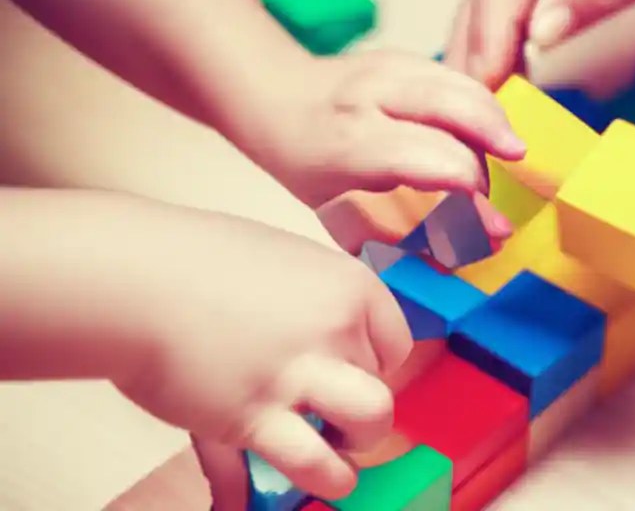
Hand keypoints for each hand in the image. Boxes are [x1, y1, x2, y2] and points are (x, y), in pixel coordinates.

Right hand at [105, 207, 412, 504]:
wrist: (133, 277)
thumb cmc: (195, 259)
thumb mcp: (278, 259)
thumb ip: (309, 299)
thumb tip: (320, 329)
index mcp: (348, 284)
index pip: (396, 344)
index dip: (375, 366)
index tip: (348, 373)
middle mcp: (336, 328)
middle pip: (383, 387)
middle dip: (364, 410)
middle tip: (335, 415)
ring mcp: (298, 373)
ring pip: (369, 425)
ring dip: (356, 447)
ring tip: (336, 453)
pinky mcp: (255, 416)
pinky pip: (312, 463)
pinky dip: (322, 480)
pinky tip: (317, 479)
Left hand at [229, 50, 524, 230]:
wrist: (277, 100)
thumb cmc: (312, 169)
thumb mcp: (342, 214)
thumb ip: (404, 237)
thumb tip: (465, 253)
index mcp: (350, 142)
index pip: (432, 160)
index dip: (471, 198)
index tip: (493, 231)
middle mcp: (371, 96)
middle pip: (457, 112)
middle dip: (491, 152)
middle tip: (498, 192)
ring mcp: (390, 67)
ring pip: (465, 88)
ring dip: (496, 126)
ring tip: (509, 156)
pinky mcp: (407, 56)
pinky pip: (460, 78)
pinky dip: (484, 108)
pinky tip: (489, 134)